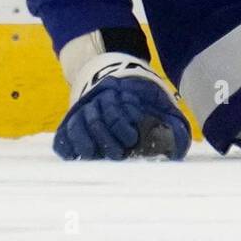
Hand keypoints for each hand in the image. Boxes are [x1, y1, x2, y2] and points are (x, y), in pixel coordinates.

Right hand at [54, 55, 190, 160]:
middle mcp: (96, 102)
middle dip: (106, 138)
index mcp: (117, 94)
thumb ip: (166, 122)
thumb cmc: (140, 104)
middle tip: (119, 154)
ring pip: (77, 126)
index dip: (121, 125)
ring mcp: (80, 113)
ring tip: (93, 156)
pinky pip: (63, 136)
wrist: (106, 84)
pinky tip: (74, 156)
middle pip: (96, 119)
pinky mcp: (68, 126)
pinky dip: (66, 146)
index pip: (116, 109)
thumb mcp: (155, 105)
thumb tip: (178, 144)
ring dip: (84, 142)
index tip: (131, 139)